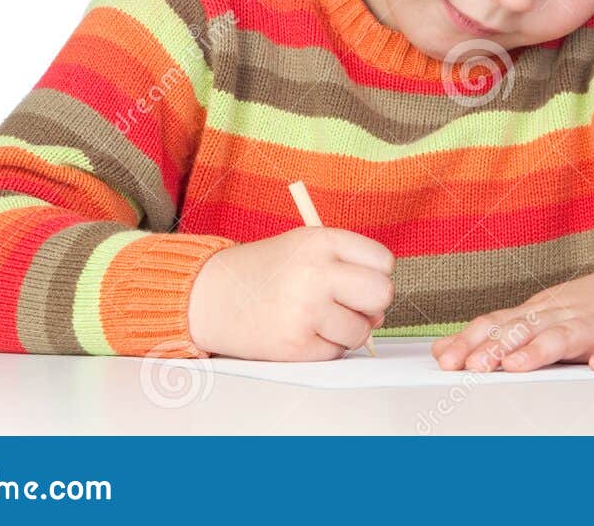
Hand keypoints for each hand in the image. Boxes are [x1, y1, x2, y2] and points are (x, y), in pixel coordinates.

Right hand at [186, 227, 393, 360]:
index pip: (384, 261)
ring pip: (362, 330)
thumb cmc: (265, 270)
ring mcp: (306, 311)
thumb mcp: (305, 246)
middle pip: (382, 295)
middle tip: (349, 303)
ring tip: (318, 317)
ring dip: (347, 329)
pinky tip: (303, 332)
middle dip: (372, 304)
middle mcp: (316, 273)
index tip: (359, 279)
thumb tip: (381, 309)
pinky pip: (336, 353)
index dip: (376, 274)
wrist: (210, 295)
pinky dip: (325, 347)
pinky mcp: (295, 345)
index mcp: (322, 241)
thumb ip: (348, 265)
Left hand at [431, 258, 593, 372]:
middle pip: (527, 329)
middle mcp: (565, 314)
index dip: (473, 341)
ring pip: (568, 335)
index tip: (447, 361)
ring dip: (541, 349)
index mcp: (541, 312)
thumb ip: (496, 333)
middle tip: (475, 367)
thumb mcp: (541, 316)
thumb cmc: (592, 307)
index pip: (500, 323)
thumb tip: (442, 350)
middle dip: (499, 347)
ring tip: (519, 365)